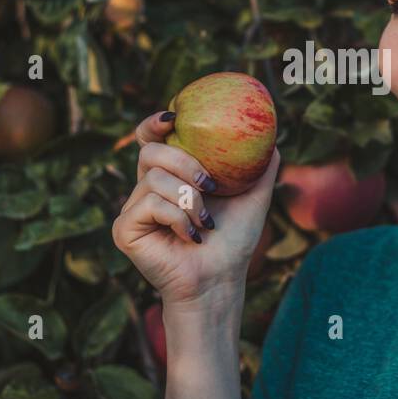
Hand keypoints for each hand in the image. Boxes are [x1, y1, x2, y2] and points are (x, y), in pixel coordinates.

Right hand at [111, 110, 280, 312]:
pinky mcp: (124, 229)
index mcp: (169, 177)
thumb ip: (261, 166)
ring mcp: (132, 209)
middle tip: (209, 185)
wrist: (220, 280)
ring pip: (153, 179)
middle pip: (150, 152)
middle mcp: (145, 190)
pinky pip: (150, 204)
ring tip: (205, 222)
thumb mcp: (254, 197)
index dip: (154, 124)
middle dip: (185, 162)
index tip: (173, 118)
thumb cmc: (234, 242)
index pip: (150, 140)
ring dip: (189, 200)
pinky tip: (190, 236)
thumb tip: (273, 137)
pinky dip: (178, 217)